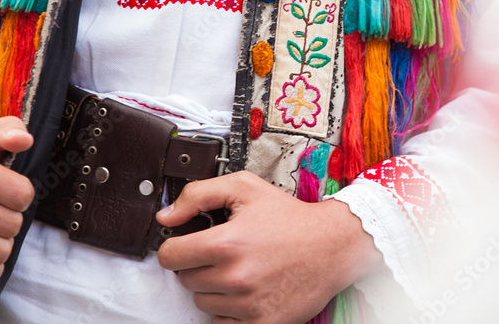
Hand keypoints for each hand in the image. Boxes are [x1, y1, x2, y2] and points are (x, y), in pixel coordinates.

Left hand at [156, 171, 382, 323]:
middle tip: (224, 252)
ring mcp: (248, 305)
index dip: (175, 247)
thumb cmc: (289, 217)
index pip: (169, 257)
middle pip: (185, 280)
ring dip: (213, 288)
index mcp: (226, 243)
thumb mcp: (245, 188)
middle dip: (198, 265)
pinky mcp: (261, 323)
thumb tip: (165, 217)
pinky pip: (222, 323)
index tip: (187, 244)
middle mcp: (235, 277)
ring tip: (239, 269)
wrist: (333, 246)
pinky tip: (246, 290)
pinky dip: (229, 309)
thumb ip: (199, 194)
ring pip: (202, 303)